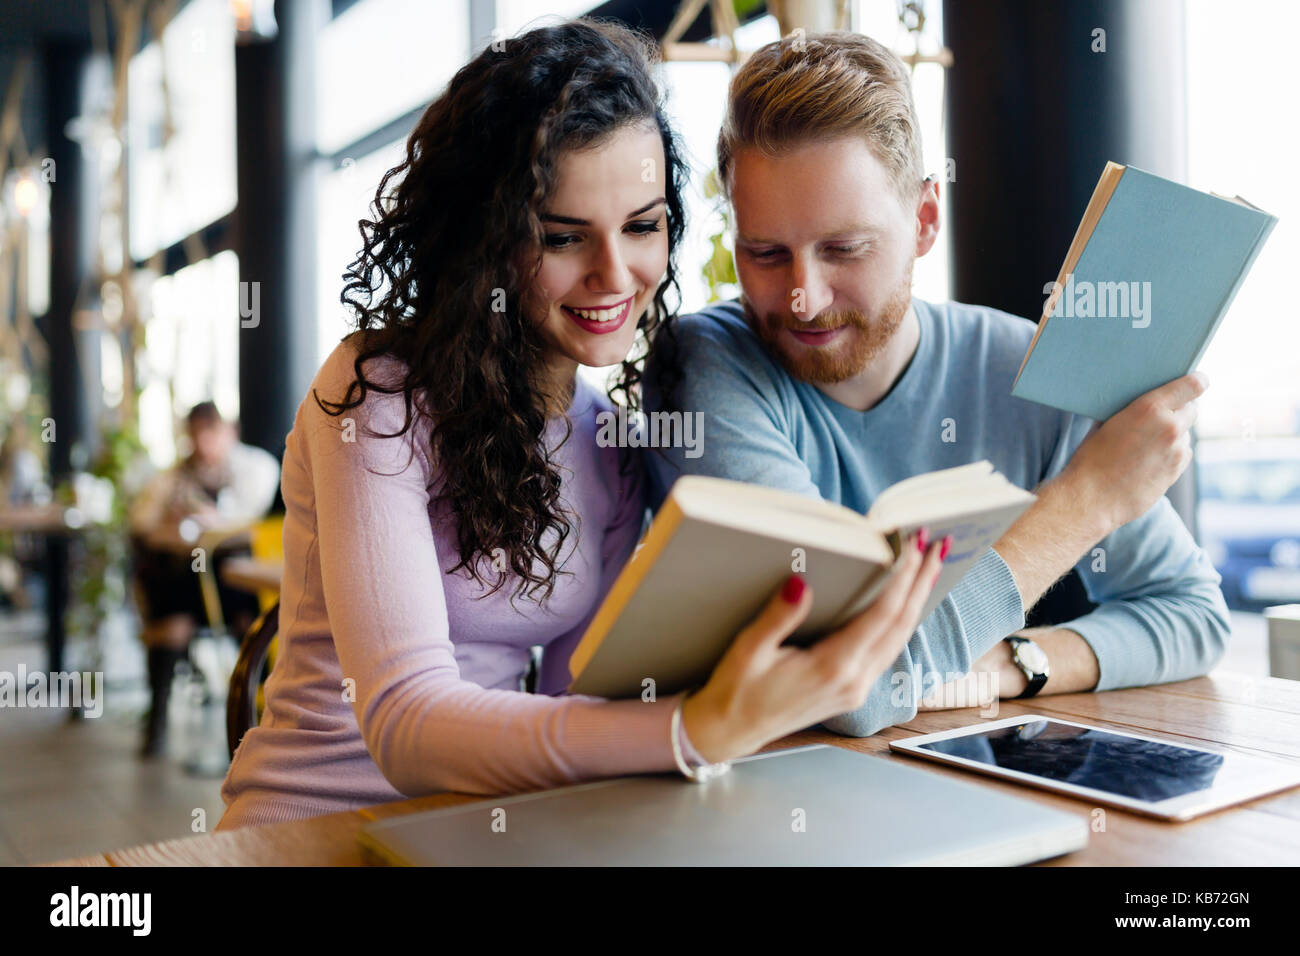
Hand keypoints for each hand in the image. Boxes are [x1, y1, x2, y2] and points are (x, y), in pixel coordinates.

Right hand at [682, 530, 948, 762]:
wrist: (730, 730)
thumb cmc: (736, 690)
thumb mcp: (750, 649)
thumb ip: (779, 616)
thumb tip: (801, 582)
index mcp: (832, 668)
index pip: (881, 615)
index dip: (902, 578)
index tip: (915, 548)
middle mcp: (854, 681)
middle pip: (902, 625)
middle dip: (922, 582)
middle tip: (937, 545)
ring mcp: (856, 689)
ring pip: (899, 638)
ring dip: (916, 600)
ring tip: (928, 567)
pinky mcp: (852, 691)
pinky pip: (887, 650)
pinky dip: (901, 620)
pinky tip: (903, 603)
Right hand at [1057, 371, 1205, 532]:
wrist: (1091, 498)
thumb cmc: (1091, 459)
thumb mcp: (1106, 423)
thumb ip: (1132, 410)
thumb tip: (1142, 403)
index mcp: (1150, 408)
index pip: (1193, 385)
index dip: (1196, 381)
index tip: (1196, 381)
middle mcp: (1170, 427)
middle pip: (1193, 408)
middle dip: (1181, 409)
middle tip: (1163, 415)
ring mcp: (1176, 451)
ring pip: (1186, 433)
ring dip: (1174, 434)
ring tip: (1148, 444)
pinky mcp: (1176, 471)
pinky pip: (1182, 454)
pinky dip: (1172, 453)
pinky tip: (1150, 460)